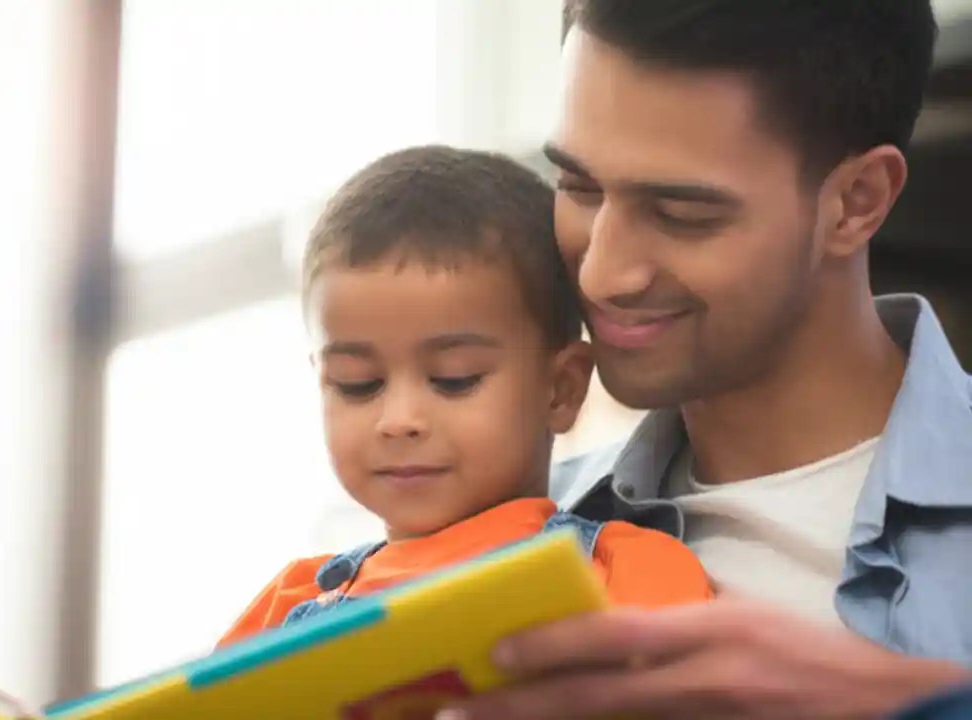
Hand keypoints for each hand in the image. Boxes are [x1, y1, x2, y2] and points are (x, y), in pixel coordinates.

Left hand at [438, 598, 970, 719]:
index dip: (551, 646)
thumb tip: (607, 609)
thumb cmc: (802, 651)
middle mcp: (695, 681)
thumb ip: (673, 614)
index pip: (610, 638)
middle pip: (591, 699)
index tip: (497, 650)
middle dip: (519, 708)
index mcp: (701, 633)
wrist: (874, 708)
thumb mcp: (737, 612)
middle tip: (460, 712)